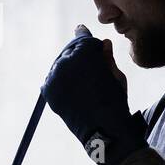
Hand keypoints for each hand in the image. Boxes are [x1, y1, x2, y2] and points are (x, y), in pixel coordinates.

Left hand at [41, 25, 144, 164]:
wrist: (102, 130)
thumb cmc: (115, 101)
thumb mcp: (116, 76)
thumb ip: (106, 57)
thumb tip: (103, 43)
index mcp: (84, 52)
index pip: (82, 37)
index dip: (87, 37)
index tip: (85, 33)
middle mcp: (66, 60)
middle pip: (70, 51)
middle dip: (79, 54)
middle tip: (88, 64)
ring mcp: (54, 76)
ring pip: (60, 64)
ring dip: (69, 68)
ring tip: (82, 80)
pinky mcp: (48, 90)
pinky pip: (53, 79)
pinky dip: (60, 81)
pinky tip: (73, 89)